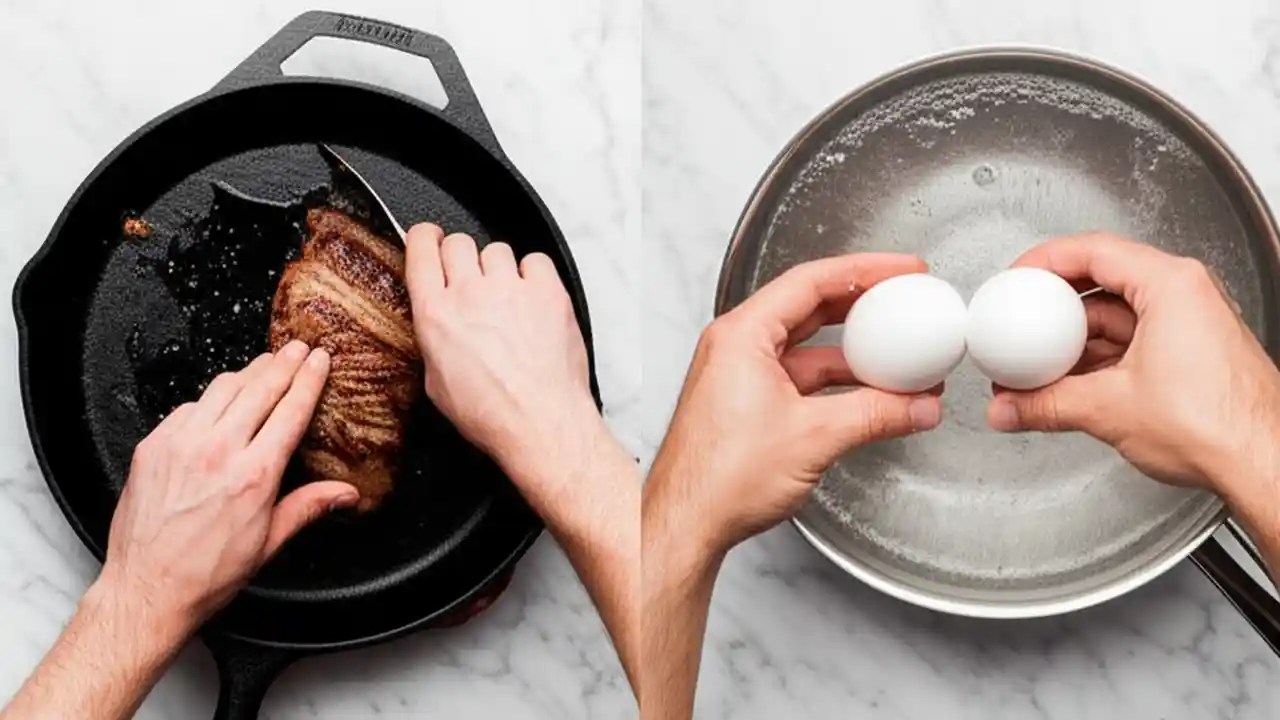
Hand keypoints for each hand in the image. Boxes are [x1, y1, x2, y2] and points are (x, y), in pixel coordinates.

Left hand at [99, 341, 358, 631]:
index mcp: (254, 475)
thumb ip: (309, 507)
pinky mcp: (153, 446)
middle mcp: (218, 452)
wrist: (146, 590)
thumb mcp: (269, 543)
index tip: (320, 360)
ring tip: (264, 365)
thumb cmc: (206, 574)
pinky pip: (188, 408)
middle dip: (284, 363)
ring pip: (222, 389)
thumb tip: (347, 494)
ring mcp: (181, 444)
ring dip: (248, 372)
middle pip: (259, 388)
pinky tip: (219, 402)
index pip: (290, 410)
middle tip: (299, 348)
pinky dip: (209, 399)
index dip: (309, 379)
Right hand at [403, 225, 598, 500]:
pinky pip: (536, 261)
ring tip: (509, 301)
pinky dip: (534, 275)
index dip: (424, 238)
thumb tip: (439, 328)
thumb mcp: (437, 384)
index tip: (430, 239)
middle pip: (458, 242)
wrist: (541, 423)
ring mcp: (511, 289)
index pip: (420, 249)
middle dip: (462, 257)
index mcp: (436, 315)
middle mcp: (470, 293)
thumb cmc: (492, 414)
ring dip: (500, 269)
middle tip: (473, 280)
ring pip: (497, 249)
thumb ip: (435, 341)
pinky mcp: (547, 292)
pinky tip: (533, 300)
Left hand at [650, 254, 942, 554]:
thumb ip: (875, 414)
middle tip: (904, 300)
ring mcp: (739, 376)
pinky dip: (836, 384)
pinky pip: (800, 379)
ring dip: (855, 353)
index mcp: (742, 336)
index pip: (811, 281)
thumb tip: (918, 405)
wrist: (685, 525)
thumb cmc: (719, 479)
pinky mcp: (746, 405)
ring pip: (807, 349)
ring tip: (900, 358)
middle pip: (809, 307)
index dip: (863, 270)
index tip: (901, 270)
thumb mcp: (814, 437)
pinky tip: (870, 396)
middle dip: (863, 305)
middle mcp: (736, 348)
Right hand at [987, 233, 1279, 497]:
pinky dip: (1098, 359)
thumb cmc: (1220, 427)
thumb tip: (1010, 406)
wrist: (1265, 465)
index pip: (1094, 250)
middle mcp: (1186, 295)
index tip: (1017, 278)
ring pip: (1116, 317)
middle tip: (1021, 322)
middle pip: (1103, 282)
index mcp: (1172, 285)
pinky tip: (1072, 384)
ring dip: (1073, 341)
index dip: (1045, 261)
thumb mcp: (1108, 409)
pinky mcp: (1191, 354)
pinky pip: (1132, 341)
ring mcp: (1190, 324)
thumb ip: (1045, 404)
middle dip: (1054, 309)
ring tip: (1039, 366)